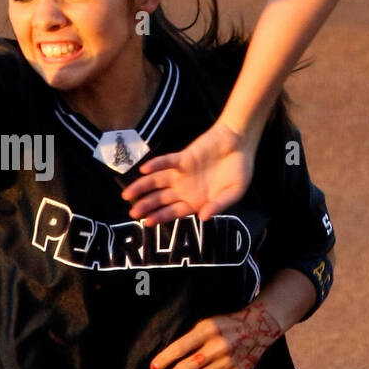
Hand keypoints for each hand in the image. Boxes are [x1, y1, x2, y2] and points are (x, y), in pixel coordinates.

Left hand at [123, 119, 254, 223]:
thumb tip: (204, 218)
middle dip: (146, 206)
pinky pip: (167, 162)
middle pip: (161, 199)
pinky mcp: (183, 158)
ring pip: (157, 181)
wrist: (241, 144)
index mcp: (197, 201)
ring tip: (127, 194)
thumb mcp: (235, 192)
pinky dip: (156, 165)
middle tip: (132, 213)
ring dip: (142, 187)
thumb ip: (220, 205)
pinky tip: (144, 170)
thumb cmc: (240, 170)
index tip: (147, 223)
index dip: (160, 217)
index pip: (174, 212)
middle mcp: (186, 188)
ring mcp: (182, 173)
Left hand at [150, 302, 283, 368]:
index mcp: (207, 330)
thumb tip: (169, 359)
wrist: (260, 327)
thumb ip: (191, 338)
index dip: (163, 360)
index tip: (154, 367)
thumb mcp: (208, 323)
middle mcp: (217, 346)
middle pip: (185, 368)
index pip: (179, 348)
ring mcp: (228, 362)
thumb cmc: (226, 325)